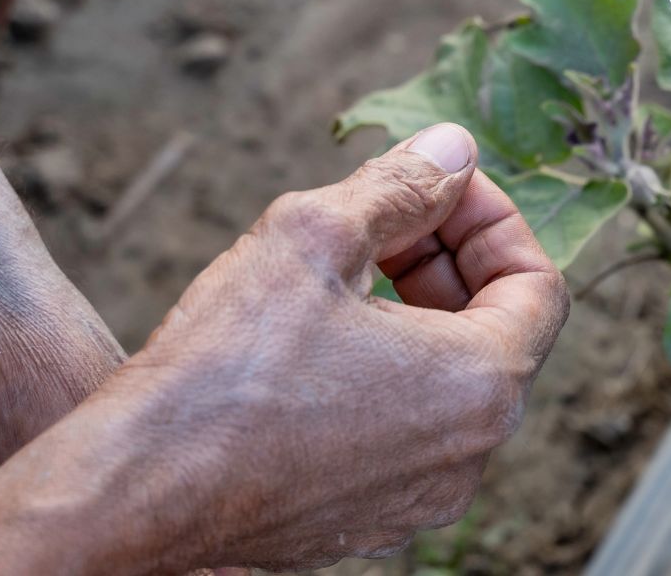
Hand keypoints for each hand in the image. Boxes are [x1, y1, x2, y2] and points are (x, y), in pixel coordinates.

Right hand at [0, 124, 568, 573]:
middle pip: (495, 330)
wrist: (131, 495)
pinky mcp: (366, 519)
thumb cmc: (220, 373)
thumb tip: (452, 150)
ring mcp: (418, 497)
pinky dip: (378, 372)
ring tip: (331, 274)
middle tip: (376, 220)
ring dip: (408, 313)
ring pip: (445, 381)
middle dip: (444, 259)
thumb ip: (401, 185)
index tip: (434, 187)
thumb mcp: (314, 237)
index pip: (539, 283)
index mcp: (481, 387)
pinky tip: (305, 341)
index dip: (490, 218)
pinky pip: (401, 429)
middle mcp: (467, 456)